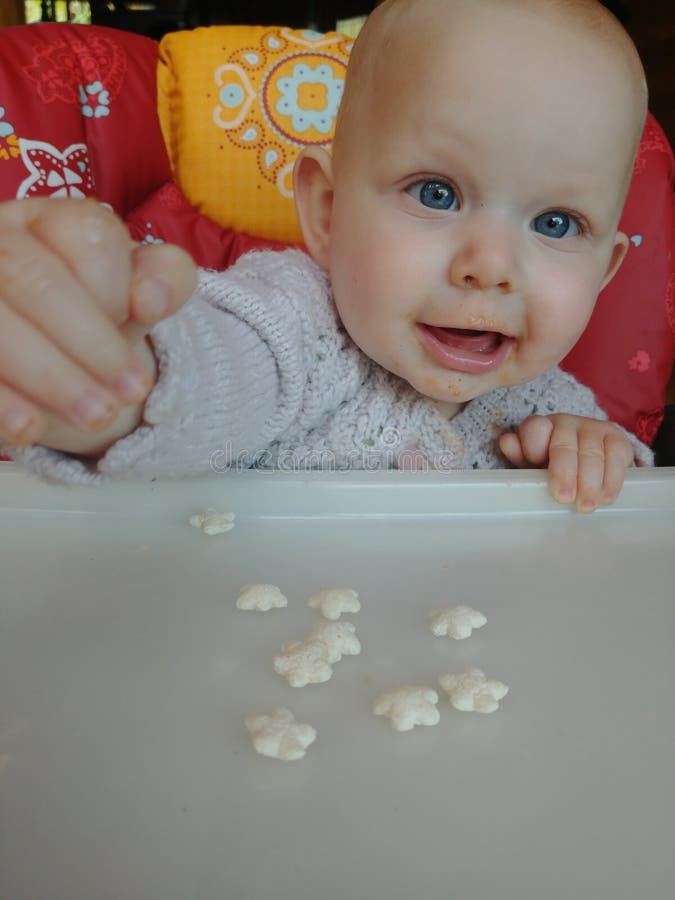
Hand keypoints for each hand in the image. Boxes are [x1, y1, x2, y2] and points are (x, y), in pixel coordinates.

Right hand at [0, 198, 195, 450]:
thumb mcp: (139, 296)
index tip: (137, 324)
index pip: (86, 234)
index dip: (116, 286)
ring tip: (95, 419)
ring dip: (48, 375)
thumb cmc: (96, 316)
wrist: (45, 364)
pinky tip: (27, 429)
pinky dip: (0, 400)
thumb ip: (165, 280)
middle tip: (128, 396)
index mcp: (49, 222)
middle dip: (91, 343)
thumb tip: (150, 299)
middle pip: (35, 280)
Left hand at [498, 414, 633, 511]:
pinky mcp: (616, 438)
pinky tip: (606, 498)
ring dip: (589, 482)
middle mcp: (566, 423)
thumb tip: (507, 441)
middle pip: (564, 445)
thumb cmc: (553, 466)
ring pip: (591, 453)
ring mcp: (593, 428)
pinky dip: (611, 480)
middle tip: (564, 498)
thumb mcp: (534, 465)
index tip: (536, 470)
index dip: (534, 449)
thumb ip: (520, 457)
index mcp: (540, 427)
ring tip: (586, 506)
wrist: (589, 461)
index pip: (535, 429)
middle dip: (564, 472)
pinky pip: (615, 457)